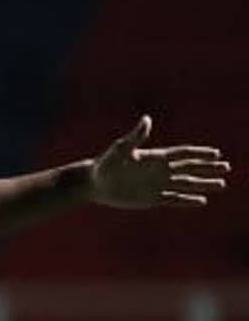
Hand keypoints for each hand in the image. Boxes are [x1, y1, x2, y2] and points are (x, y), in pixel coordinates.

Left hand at [90, 115, 229, 208]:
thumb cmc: (105, 164)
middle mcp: (159, 171)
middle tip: (227, 167)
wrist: (93, 183)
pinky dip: (187, 201)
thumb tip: (147, 119)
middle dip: (208, 168)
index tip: (216, 153)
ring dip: (203, 184)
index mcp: (154, 157)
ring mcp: (156, 185)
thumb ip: (135, 137)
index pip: (182, 154)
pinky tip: (201, 201)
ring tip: (221, 184)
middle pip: (189, 168)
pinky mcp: (151, 198)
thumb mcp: (120, 149)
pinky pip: (173, 199)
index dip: (199, 154)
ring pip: (185, 184)